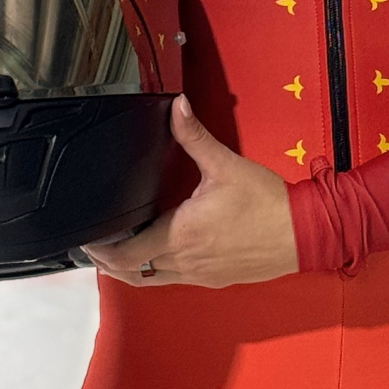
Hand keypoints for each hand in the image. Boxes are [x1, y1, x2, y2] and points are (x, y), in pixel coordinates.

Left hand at [83, 96, 299, 288]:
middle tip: (94, 247)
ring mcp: (200, 275)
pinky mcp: (214, 279)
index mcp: (181, 233)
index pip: (127, 253)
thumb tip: (177, 107)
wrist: (302, 234)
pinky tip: (158, 256)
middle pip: (133, 273)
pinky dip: (156, 272)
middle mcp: (186, 261)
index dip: (101, 250)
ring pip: (152, 281)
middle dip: (109, 262)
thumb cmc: (267, 204)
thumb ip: (195, 137)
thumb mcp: (226, 165)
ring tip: (117, 254)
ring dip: (131, 270)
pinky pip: (174, 280)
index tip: (86, 241)